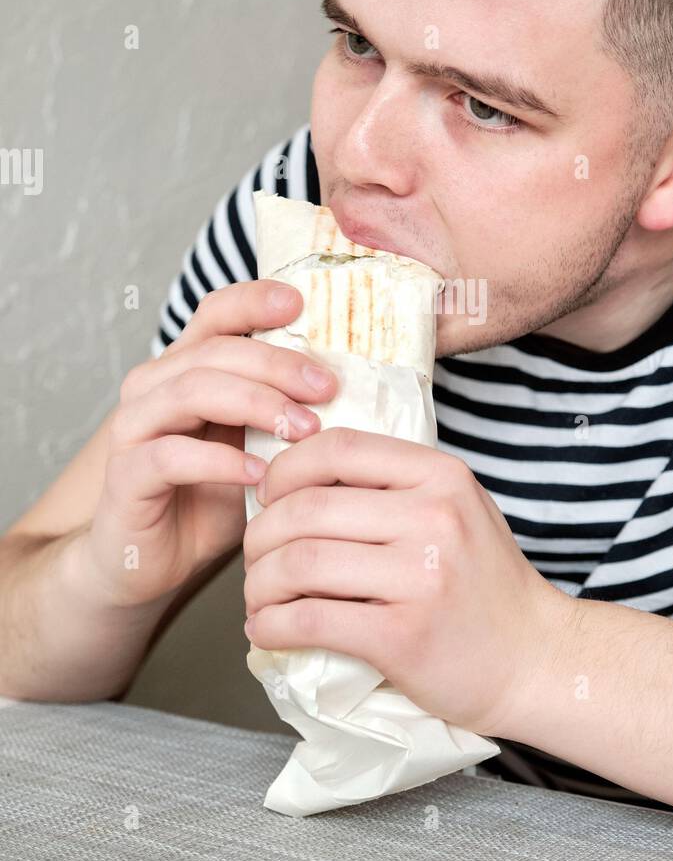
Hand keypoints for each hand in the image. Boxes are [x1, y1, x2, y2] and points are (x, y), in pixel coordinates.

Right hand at [85, 280, 338, 606]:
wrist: (150, 560)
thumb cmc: (210, 499)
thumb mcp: (258, 447)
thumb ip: (286, 412)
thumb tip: (360, 389)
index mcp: (187, 367)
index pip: (217, 313)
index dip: (255, 300)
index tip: (302, 303)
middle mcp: (154, 386)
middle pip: (215, 350)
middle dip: (278, 364)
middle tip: (328, 386)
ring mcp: (134, 428)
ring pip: (192, 391)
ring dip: (256, 404)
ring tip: (303, 429)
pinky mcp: (125, 475)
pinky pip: (170, 455)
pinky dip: (220, 462)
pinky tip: (259, 476)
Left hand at [243, 426, 576, 736]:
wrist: (537, 659)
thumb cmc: (487, 585)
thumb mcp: (458, 509)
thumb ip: (396, 485)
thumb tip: (300, 475)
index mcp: (441, 477)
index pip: (338, 448)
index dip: (285, 470)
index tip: (268, 497)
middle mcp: (433, 518)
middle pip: (306, 510)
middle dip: (261, 536)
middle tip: (256, 559)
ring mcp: (420, 578)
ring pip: (300, 565)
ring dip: (259, 584)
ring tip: (259, 597)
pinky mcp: (403, 637)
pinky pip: (310, 621)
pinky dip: (271, 626)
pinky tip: (267, 630)